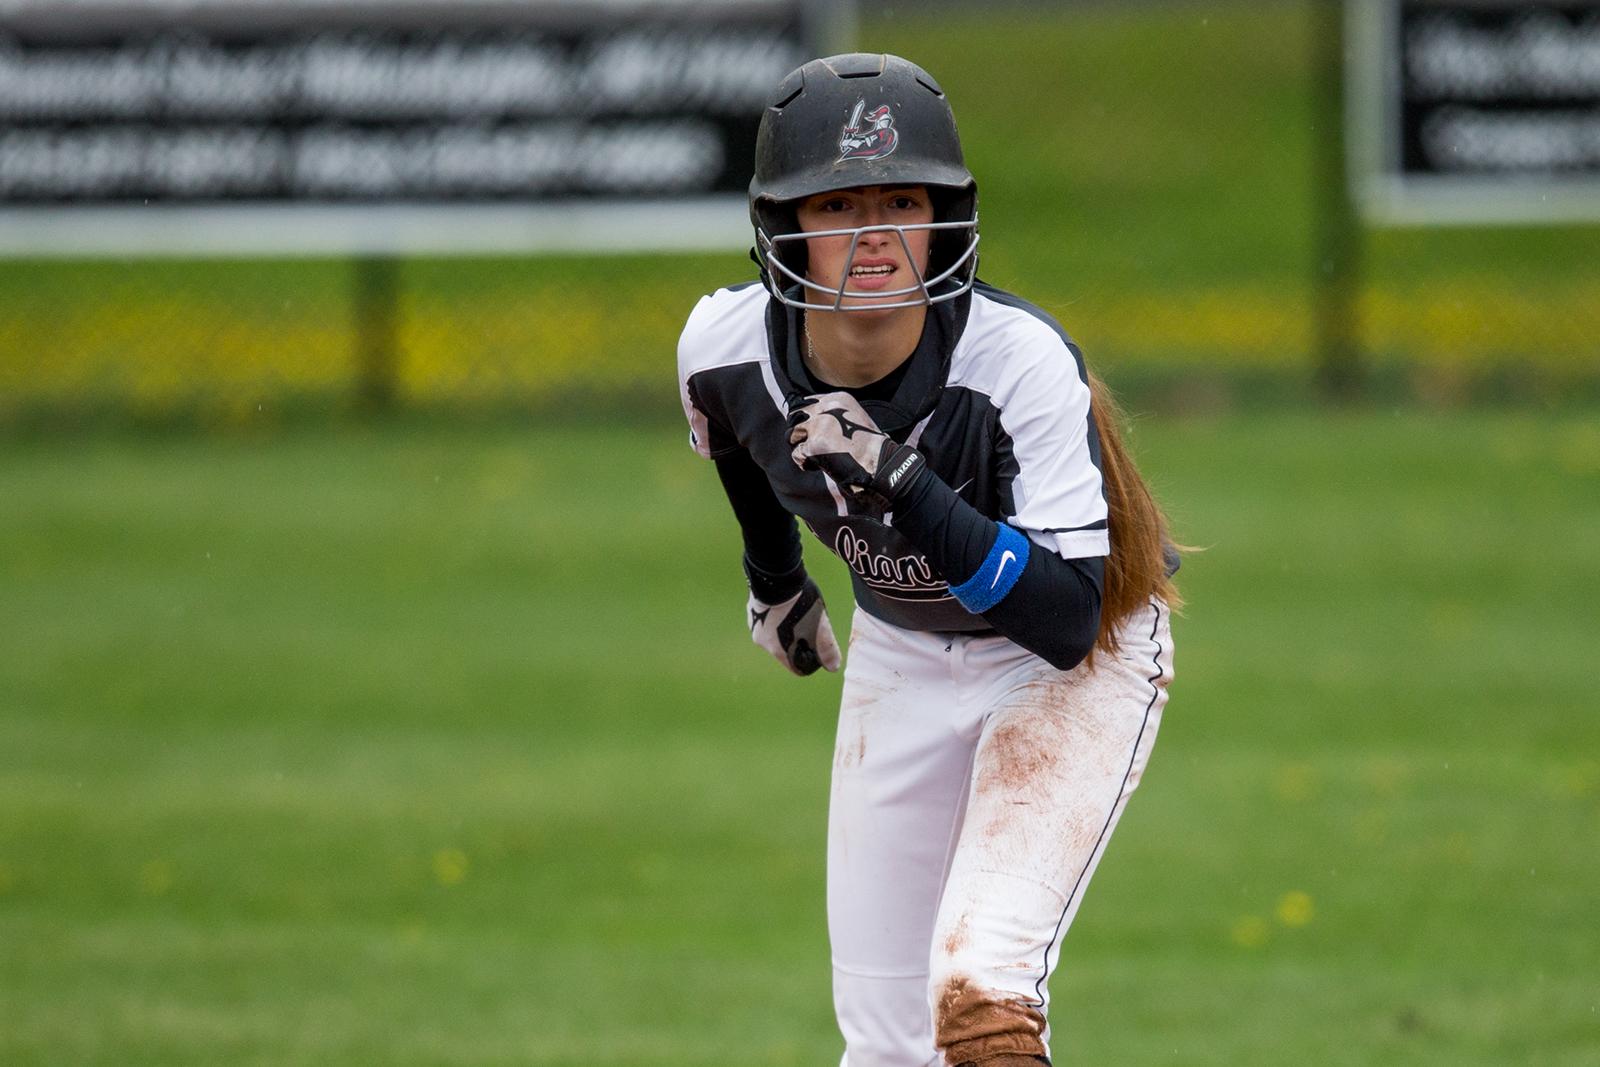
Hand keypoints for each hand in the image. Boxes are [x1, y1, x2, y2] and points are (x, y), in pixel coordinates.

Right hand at [748, 576, 842, 675]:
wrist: (777, 574)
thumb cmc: (801, 604)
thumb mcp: (821, 628)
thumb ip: (828, 651)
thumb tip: (833, 667)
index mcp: (778, 651)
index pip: (797, 668)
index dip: (812, 660)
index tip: (820, 645)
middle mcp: (762, 642)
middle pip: (787, 649)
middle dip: (802, 640)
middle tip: (813, 622)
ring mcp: (754, 624)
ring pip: (777, 632)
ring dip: (790, 625)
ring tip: (801, 608)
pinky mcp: (752, 608)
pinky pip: (769, 617)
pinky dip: (780, 613)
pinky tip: (788, 600)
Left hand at [788, 392, 925, 503]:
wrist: (880, 462)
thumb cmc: (870, 446)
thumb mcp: (854, 418)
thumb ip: (833, 415)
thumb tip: (809, 421)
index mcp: (837, 399)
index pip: (807, 403)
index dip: (806, 419)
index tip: (812, 431)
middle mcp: (825, 408)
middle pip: (795, 417)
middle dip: (800, 432)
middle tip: (812, 445)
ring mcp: (818, 426)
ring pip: (792, 434)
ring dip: (801, 447)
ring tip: (817, 457)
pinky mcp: (814, 445)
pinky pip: (797, 454)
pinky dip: (805, 463)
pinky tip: (820, 467)